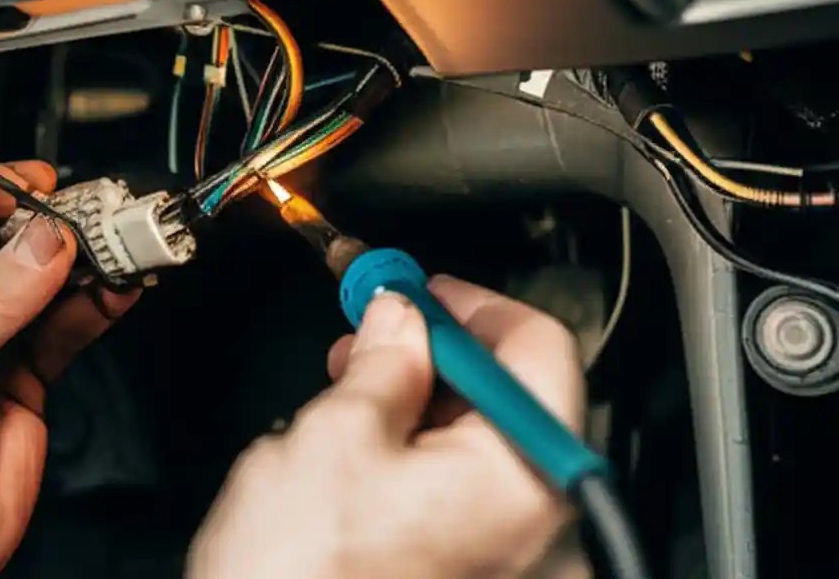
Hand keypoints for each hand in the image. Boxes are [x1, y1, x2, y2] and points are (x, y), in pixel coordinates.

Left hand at [0, 161, 138, 578]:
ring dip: (85, 256)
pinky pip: (70, 320)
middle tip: (92, 209)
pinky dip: (100, 301)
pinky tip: (123, 287)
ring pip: (42, 273)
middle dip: (46, 217)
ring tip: (123, 244)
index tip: (25, 189)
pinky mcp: (29, 369)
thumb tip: (49, 240)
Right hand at [188, 276, 583, 578]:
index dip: (475, 305)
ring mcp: (510, 561)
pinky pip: (467, 497)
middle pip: (515, 400)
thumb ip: (384, 362)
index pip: (540, 350)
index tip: (424, 289)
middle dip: (442, 352)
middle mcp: (537, 529)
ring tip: (357, 384)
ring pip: (486, 448)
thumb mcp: (333, 437)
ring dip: (428, 401)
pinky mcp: (472, 576)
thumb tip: (399, 316)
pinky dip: (425, 455)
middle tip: (379, 325)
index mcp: (523, 481)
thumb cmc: (298, 577)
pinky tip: (369, 443)